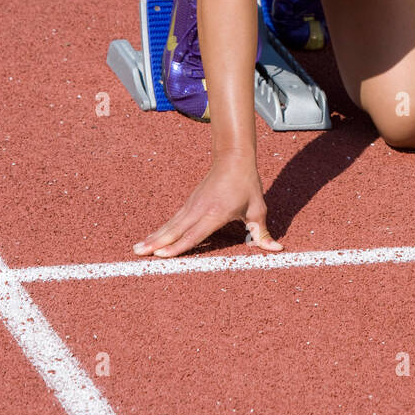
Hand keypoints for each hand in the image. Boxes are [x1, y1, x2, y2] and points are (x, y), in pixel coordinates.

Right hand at [133, 155, 282, 257]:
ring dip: (153, 237)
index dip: (178, 247)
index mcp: (216, 213)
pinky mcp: (189, 202)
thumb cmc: (247, 184)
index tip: (161, 256)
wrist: (233, 158)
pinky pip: (173, 220)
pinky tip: (151, 238)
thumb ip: (263, 233)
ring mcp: (192, 205)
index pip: (194, 234)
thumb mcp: (257, 209)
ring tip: (136, 249)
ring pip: (170, 225)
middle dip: (156, 243)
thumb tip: (277, 250)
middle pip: (175, 230)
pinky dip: (160, 230)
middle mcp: (200, 209)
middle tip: (137, 254)